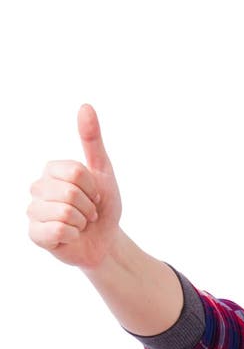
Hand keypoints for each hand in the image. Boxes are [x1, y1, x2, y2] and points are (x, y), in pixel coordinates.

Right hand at [28, 104, 121, 267]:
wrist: (105, 241)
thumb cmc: (103, 207)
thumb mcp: (103, 172)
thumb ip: (92, 140)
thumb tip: (85, 106)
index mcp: (52, 170)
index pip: (75, 172)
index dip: (92, 188)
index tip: (94, 195)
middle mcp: (38, 188)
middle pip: (69, 192)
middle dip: (88, 207)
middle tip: (88, 213)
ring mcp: (33, 211)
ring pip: (64, 213)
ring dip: (81, 222)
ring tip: (80, 224)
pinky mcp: (35, 234)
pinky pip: (58, 231)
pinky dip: (73, 235)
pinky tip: (71, 237)